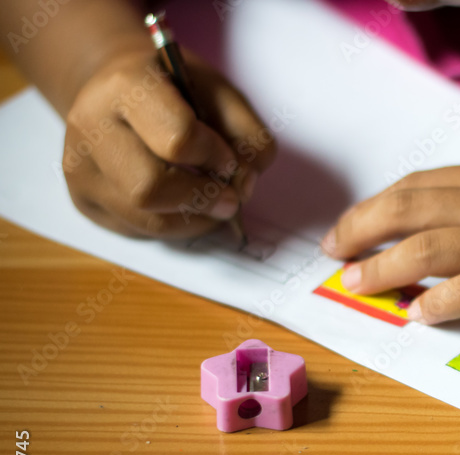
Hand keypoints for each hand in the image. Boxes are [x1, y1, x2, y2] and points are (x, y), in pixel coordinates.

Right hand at [62, 48, 276, 238]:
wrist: (116, 92)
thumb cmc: (173, 91)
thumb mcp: (220, 93)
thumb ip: (247, 135)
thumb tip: (245, 185)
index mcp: (126, 87)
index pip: (177, 140)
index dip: (214, 158)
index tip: (228, 160)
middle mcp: (91, 127)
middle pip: (149, 189)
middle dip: (202, 200)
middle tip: (230, 198)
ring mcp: (80, 168)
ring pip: (146, 220)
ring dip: (195, 220)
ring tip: (213, 203)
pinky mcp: (84, 201)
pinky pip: (140, 231)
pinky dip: (176, 226)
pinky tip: (186, 206)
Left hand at [322, 158, 459, 324]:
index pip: (426, 184)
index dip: (381, 204)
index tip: (355, 223)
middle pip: (412, 207)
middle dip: (363, 228)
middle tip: (334, 252)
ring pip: (431, 244)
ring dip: (385, 265)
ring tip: (355, 284)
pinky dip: (441, 300)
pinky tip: (418, 314)